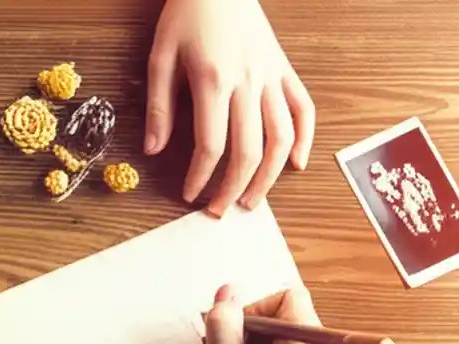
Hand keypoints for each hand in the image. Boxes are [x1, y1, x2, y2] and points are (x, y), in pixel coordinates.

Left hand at [146, 0, 314, 216]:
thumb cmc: (187, 15)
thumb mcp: (160, 57)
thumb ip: (160, 106)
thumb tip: (153, 151)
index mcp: (213, 80)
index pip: (210, 145)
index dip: (199, 177)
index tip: (189, 195)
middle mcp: (248, 82)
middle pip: (248, 151)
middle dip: (233, 188)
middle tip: (219, 210)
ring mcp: (271, 78)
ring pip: (281, 138)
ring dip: (269, 177)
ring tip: (252, 200)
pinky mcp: (285, 71)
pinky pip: (303, 110)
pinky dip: (305, 139)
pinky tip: (296, 165)